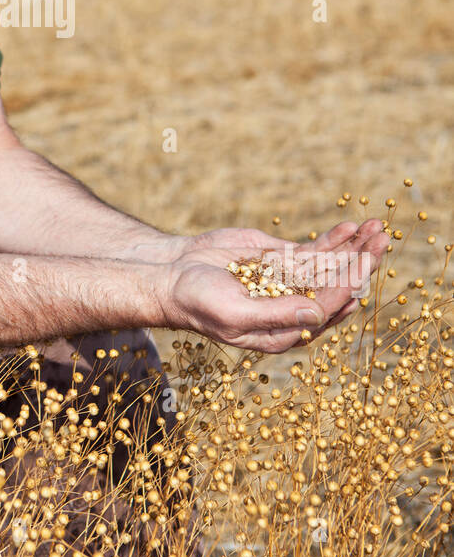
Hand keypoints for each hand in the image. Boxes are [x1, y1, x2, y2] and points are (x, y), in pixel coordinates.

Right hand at [156, 218, 388, 353]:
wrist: (173, 276)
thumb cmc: (198, 302)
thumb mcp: (234, 312)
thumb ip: (277, 314)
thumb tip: (320, 314)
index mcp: (286, 330)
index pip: (327, 307)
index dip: (348, 285)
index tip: (366, 263)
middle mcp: (294, 308)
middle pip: (338, 286)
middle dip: (362, 262)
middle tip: (383, 241)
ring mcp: (289, 282)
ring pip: (331, 265)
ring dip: (355, 248)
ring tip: (379, 228)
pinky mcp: (280, 260)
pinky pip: (314, 251)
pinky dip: (334, 239)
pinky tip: (351, 226)